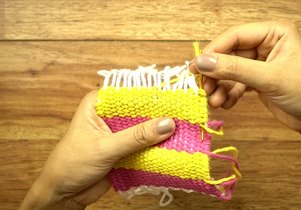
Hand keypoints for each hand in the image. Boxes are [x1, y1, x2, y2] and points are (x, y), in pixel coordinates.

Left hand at [19, 91, 175, 209]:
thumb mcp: (105, 147)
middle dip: (158, 115)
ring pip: (143, 128)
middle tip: (183, 114)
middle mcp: (109, 116)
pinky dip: (155, 146)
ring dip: (159, 132)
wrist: (64, 195)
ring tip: (184, 128)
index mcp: (98, 105)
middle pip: (139, 111)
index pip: (129, 92)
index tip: (174, 96)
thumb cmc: (72, 164)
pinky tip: (173, 145)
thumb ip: (136, 136)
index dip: (150, 94)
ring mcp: (118, 133)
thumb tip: (167, 124)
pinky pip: (144, 145)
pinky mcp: (124, 149)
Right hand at [190, 21, 300, 208]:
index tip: (197, 68)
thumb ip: (234, 69)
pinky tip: (226, 104)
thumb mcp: (270, 78)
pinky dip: (228, 93)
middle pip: (229, 54)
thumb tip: (202, 62)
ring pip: (230, 70)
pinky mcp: (258, 80)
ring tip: (215, 102)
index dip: (214, 50)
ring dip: (220, 86)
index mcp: (274, 32)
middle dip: (216, 73)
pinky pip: (236, 83)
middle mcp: (266, 44)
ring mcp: (261, 63)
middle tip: (204, 88)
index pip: (235, 35)